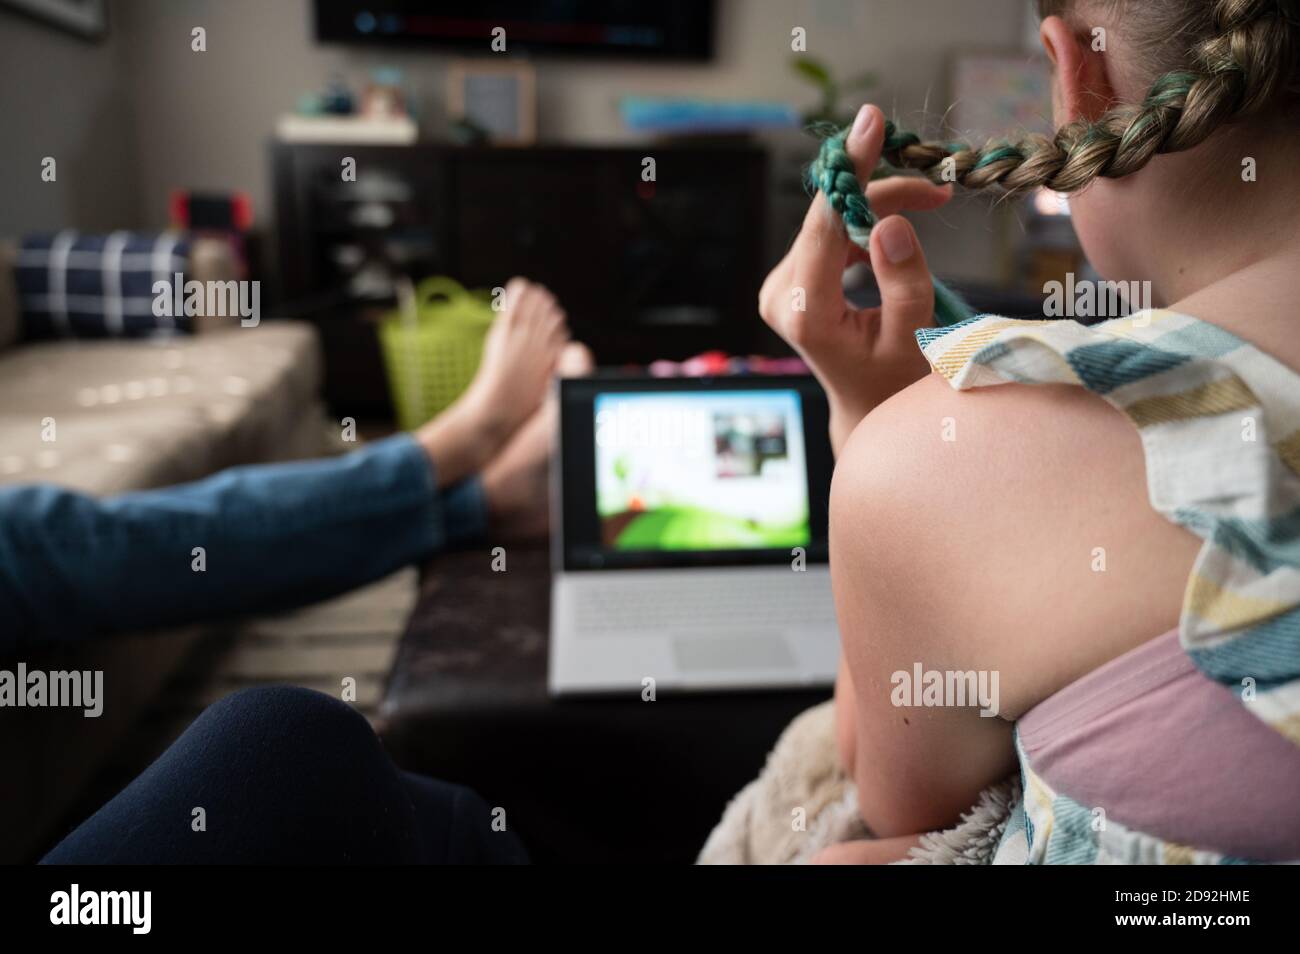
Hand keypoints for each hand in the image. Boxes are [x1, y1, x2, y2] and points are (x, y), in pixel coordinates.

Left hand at [759, 104, 950, 454]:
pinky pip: (829, 233)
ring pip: (831, 221)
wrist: (866, 411)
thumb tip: (889, 221)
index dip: (849, 169)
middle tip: (940, 190)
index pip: (824, 225)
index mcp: (805, 313)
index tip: (870, 120)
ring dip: (880, 206)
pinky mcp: (791, 279)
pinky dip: (865, 221)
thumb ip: (904, 281)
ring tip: (933, 202)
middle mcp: (780, 296)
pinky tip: (900, 222)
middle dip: (884, 193)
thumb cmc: (896, 384)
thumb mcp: (914, 337)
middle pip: (830, 217)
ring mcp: (780, 287)